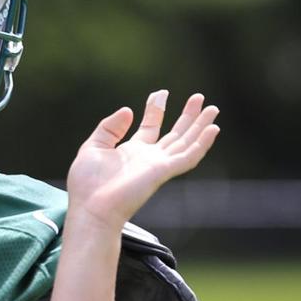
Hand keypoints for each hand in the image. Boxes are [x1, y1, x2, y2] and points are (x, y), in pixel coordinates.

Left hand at [66, 90, 219, 230]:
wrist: (92, 208)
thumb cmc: (87, 183)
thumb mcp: (93, 147)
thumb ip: (110, 128)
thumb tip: (129, 110)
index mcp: (132, 152)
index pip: (150, 127)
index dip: (156, 109)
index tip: (161, 93)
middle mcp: (149, 158)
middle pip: (174, 134)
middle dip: (187, 116)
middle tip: (198, 97)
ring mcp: (158, 165)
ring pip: (186, 143)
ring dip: (200, 126)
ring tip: (212, 109)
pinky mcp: (163, 172)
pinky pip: (188, 156)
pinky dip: (202, 143)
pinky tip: (212, 129)